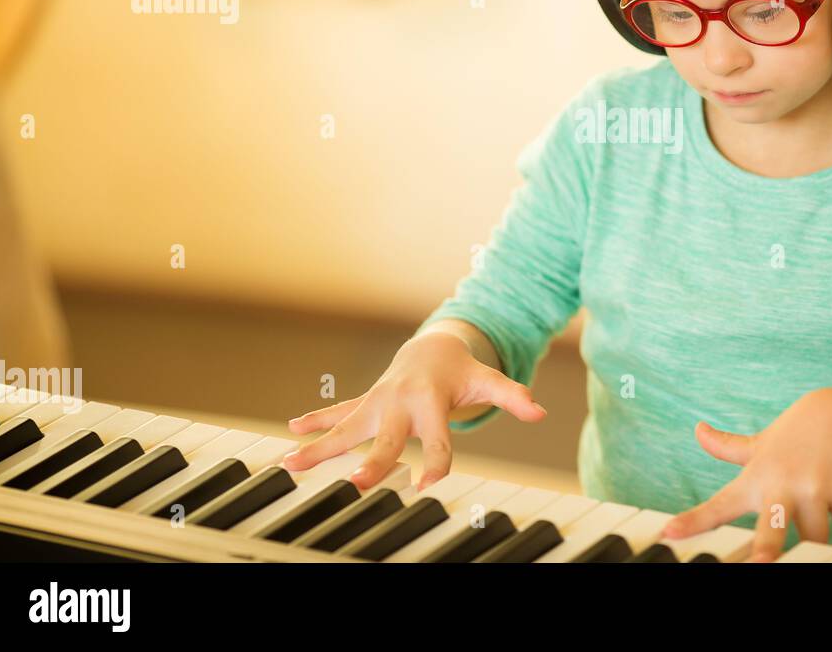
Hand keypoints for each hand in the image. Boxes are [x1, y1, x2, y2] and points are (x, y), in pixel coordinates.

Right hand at [282, 330, 545, 490]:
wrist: (433, 348)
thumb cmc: (462, 372)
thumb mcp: (488, 381)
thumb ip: (512, 395)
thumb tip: (540, 411)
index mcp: (429, 403)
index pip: (436, 440)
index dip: (435, 462)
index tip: (426, 484)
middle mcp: (398, 404)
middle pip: (385, 440)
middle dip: (372, 462)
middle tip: (356, 484)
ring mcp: (377, 404)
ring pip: (346, 428)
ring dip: (320, 446)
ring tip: (291, 462)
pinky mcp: (364, 404)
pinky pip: (337, 414)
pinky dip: (314, 423)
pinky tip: (291, 434)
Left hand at [659, 388, 831, 561]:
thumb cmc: (792, 437)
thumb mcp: (758, 444)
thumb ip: (726, 446)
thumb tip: (697, 429)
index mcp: (754, 479)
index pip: (719, 505)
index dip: (693, 521)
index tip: (669, 532)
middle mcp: (781, 484)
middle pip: (772, 527)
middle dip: (767, 549)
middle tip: (760, 565)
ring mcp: (814, 487)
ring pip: (813, 539)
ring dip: (814, 549)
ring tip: (814, 546)